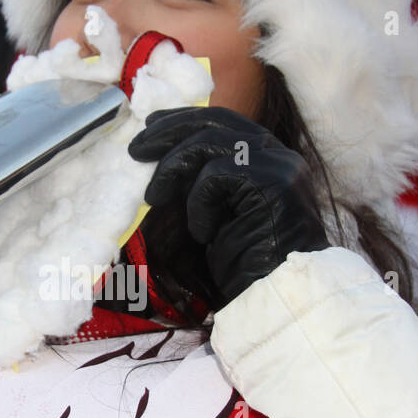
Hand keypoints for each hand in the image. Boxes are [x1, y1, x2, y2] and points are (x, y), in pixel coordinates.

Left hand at [127, 107, 328, 306]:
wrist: (281, 297)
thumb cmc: (248, 266)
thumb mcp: (218, 214)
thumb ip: (204, 183)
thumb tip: (163, 158)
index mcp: (268, 158)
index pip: (223, 121)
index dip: (183, 120)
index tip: (151, 127)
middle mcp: (279, 156)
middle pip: (216, 121)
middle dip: (169, 131)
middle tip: (136, 149)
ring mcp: (280, 167)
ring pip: (211, 142)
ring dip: (173, 167)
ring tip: (154, 196)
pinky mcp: (275, 184)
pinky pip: (217, 175)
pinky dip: (199, 202)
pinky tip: (203, 232)